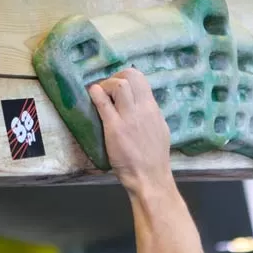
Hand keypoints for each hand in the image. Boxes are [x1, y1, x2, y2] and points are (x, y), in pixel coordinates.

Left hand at [89, 69, 172, 193]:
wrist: (150, 177)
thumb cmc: (154, 158)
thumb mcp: (160, 130)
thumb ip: (150, 116)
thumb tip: (141, 105)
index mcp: (153, 109)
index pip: (141, 79)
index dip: (125, 77)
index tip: (116, 87)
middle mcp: (143, 109)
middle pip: (130, 76)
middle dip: (114, 77)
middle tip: (106, 89)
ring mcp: (129, 118)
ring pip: (119, 84)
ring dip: (105, 85)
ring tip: (100, 96)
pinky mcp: (115, 128)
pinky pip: (103, 103)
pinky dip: (96, 94)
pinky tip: (92, 95)